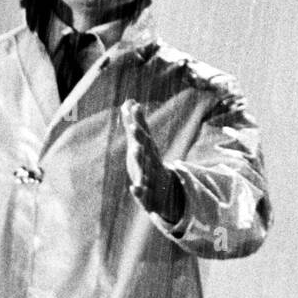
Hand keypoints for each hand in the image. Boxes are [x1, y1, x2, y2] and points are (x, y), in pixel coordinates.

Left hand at [121, 99, 183, 224]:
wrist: (166, 195)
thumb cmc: (151, 166)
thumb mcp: (142, 145)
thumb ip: (136, 124)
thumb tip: (130, 102)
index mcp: (150, 151)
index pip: (144, 134)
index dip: (140, 121)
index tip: (135, 107)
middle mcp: (152, 163)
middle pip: (146, 149)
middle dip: (141, 138)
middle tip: (134, 127)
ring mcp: (152, 179)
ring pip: (147, 169)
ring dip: (141, 160)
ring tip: (135, 150)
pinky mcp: (149, 196)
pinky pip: (144, 193)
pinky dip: (140, 191)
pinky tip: (134, 188)